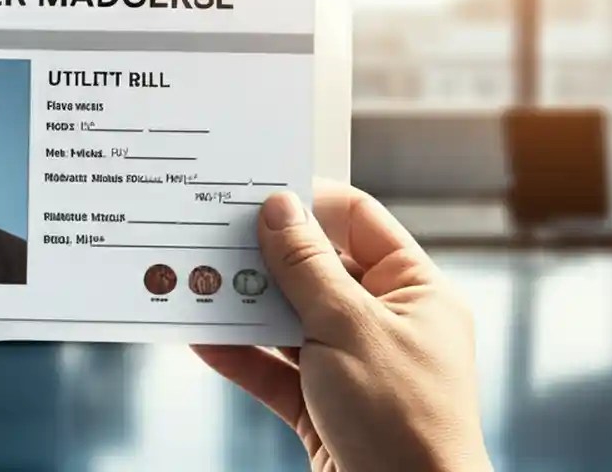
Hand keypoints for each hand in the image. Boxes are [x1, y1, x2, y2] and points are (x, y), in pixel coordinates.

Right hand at [194, 182, 491, 471]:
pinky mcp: (322, 406)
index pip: (359, 222)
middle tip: (212, 235)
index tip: (256, 191)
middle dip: (264, 256)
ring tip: (196, 283)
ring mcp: (352, 365)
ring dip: (244, 305)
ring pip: (288, 320)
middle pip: (315, 269)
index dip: (310, 201)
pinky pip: (274, 369)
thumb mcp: (349, 328)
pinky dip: (241, 354)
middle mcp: (385, 322)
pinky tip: (202, 338)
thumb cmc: (403, 420)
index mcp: (415, 291)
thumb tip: (277, 208)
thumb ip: (306, 266)